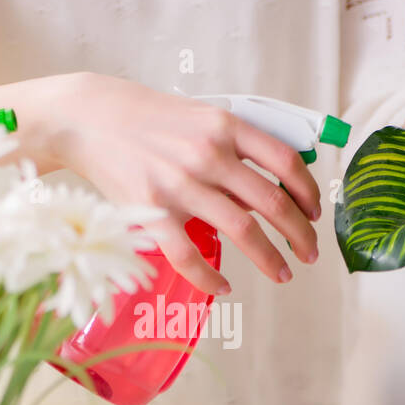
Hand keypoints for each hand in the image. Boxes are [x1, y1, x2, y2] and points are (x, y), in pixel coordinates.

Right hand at [0, 72, 321, 294]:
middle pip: (273, 204)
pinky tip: (224, 287)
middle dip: (299, 235)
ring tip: (282, 273)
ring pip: (242, 232)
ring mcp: (180, 184)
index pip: (286, 163)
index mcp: (226, 127)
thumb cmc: (147, 119)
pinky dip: (211, 278)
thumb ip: (234, 147)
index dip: (308, 194)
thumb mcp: (200, 117)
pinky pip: (189, 256)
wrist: (89, 117)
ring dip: (270, 259)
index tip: (315, 214)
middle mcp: (209, 154)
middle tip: (310, 254)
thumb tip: (270, 187)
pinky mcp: (151, 211)